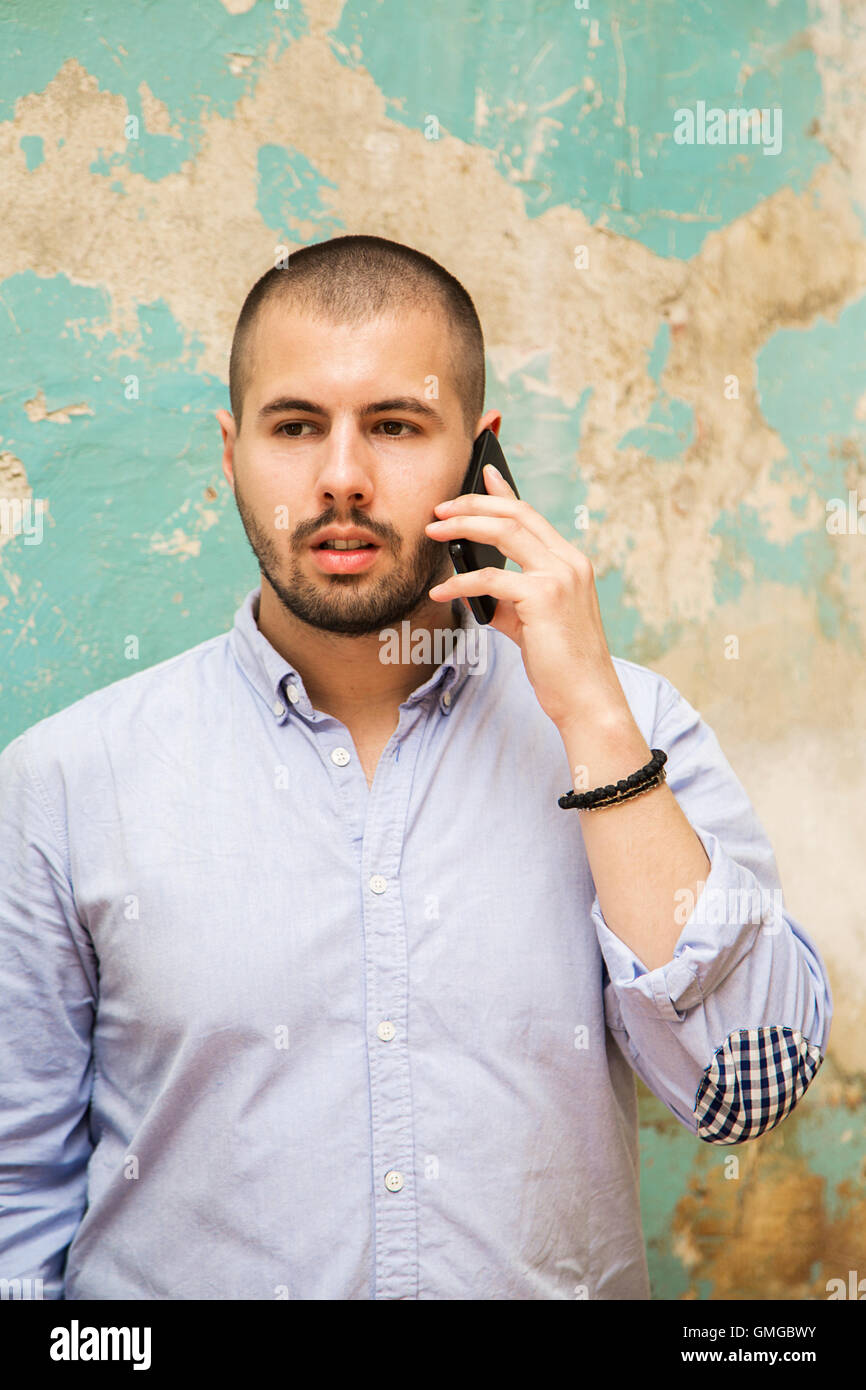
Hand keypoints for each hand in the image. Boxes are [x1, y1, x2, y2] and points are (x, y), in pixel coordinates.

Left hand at [424, 464, 630, 730]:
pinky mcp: (544, 598)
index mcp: (570, 562)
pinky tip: (441, 591)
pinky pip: (491, 579)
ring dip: (462, 527)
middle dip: (472, 505)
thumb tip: (470, 584)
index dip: (504, 492)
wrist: (587, 698)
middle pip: (514, 514)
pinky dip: (460, 581)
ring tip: (432, 532)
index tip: (481, 473)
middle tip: (438, 509)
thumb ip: (506, 598)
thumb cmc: (560, 664)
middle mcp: (569, 562)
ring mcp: (560, 577)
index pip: (531, 515)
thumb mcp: (531, 622)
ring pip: (504, 532)